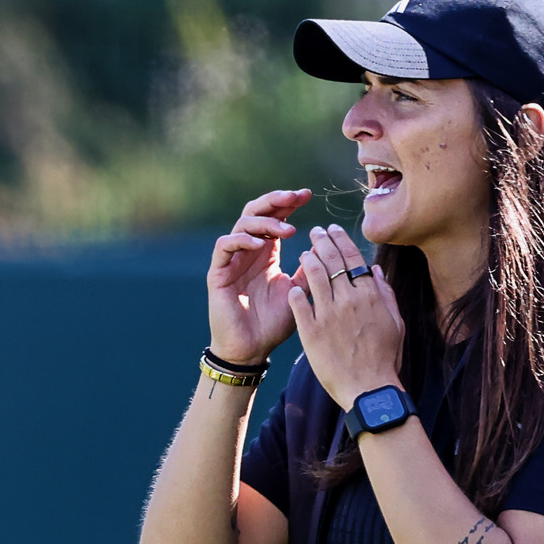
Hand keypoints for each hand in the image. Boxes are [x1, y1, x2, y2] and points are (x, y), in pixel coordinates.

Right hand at [207, 188, 312, 363]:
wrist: (252, 349)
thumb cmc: (273, 322)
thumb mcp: (299, 292)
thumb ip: (310, 270)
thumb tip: (325, 246)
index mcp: (267, 253)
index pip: (275, 218)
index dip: (289, 204)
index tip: (308, 195)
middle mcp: (248, 251)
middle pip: (256, 212)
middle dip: (276, 201)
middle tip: (295, 196)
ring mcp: (232, 261)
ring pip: (242, 224)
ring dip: (265, 221)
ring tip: (287, 229)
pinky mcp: (218, 273)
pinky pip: (224, 247)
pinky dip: (241, 240)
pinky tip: (259, 243)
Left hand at [289, 224, 403, 408]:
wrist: (370, 389)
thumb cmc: (386, 359)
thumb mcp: (396, 323)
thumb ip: (386, 294)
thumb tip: (375, 271)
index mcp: (370, 295)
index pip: (353, 258)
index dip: (341, 241)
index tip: (333, 231)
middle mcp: (349, 299)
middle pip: (332, 260)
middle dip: (322, 241)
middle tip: (315, 232)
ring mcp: (329, 314)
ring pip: (314, 275)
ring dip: (309, 259)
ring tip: (305, 252)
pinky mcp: (312, 331)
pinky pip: (299, 303)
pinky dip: (296, 291)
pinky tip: (293, 285)